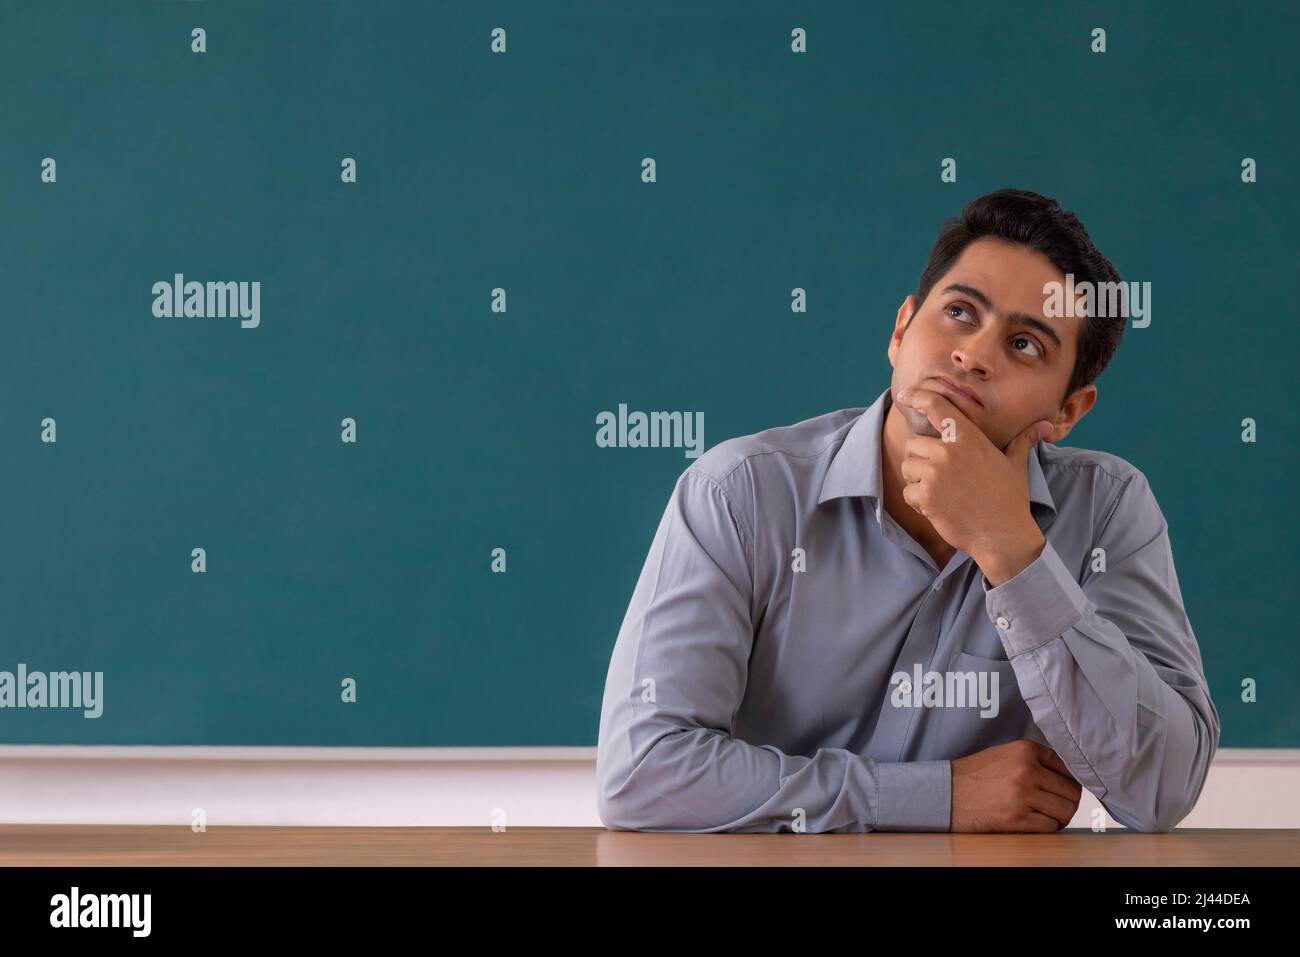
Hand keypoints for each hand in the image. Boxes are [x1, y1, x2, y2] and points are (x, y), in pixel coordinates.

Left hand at [895, 386, 1049, 583]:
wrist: (1003, 536)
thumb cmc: (1009, 500)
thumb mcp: (1016, 465)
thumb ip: (1023, 441)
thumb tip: (1046, 426)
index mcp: (968, 438)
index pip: (937, 407)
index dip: (918, 397)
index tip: (904, 395)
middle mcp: (949, 451)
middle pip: (914, 444)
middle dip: (922, 461)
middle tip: (944, 479)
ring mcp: (935, 474)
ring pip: (908, 468)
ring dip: (918, 482)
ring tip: (944, 493)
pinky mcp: (926, 496)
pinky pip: (908, 493)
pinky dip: (918, 503)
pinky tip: (940, 508)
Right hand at [950, 739, 1082, 831]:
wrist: (945, 793)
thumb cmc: (974, 776)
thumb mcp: (1004, 754)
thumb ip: (1033, 759)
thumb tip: (1065, 775)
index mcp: (1025, 749)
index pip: (1067, 766)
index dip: (1067, 781)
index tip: (1062, 789)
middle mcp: (1027, 769)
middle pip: (1071, 791)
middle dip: (1067, 802)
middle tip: (1057, 807)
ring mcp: (1023, 795)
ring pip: (1065, 810)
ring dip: (1060, 817)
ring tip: (1047, 816)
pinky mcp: (1017, 818)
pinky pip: (1050, 827)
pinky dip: (1047, 828)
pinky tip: (1035, 823)